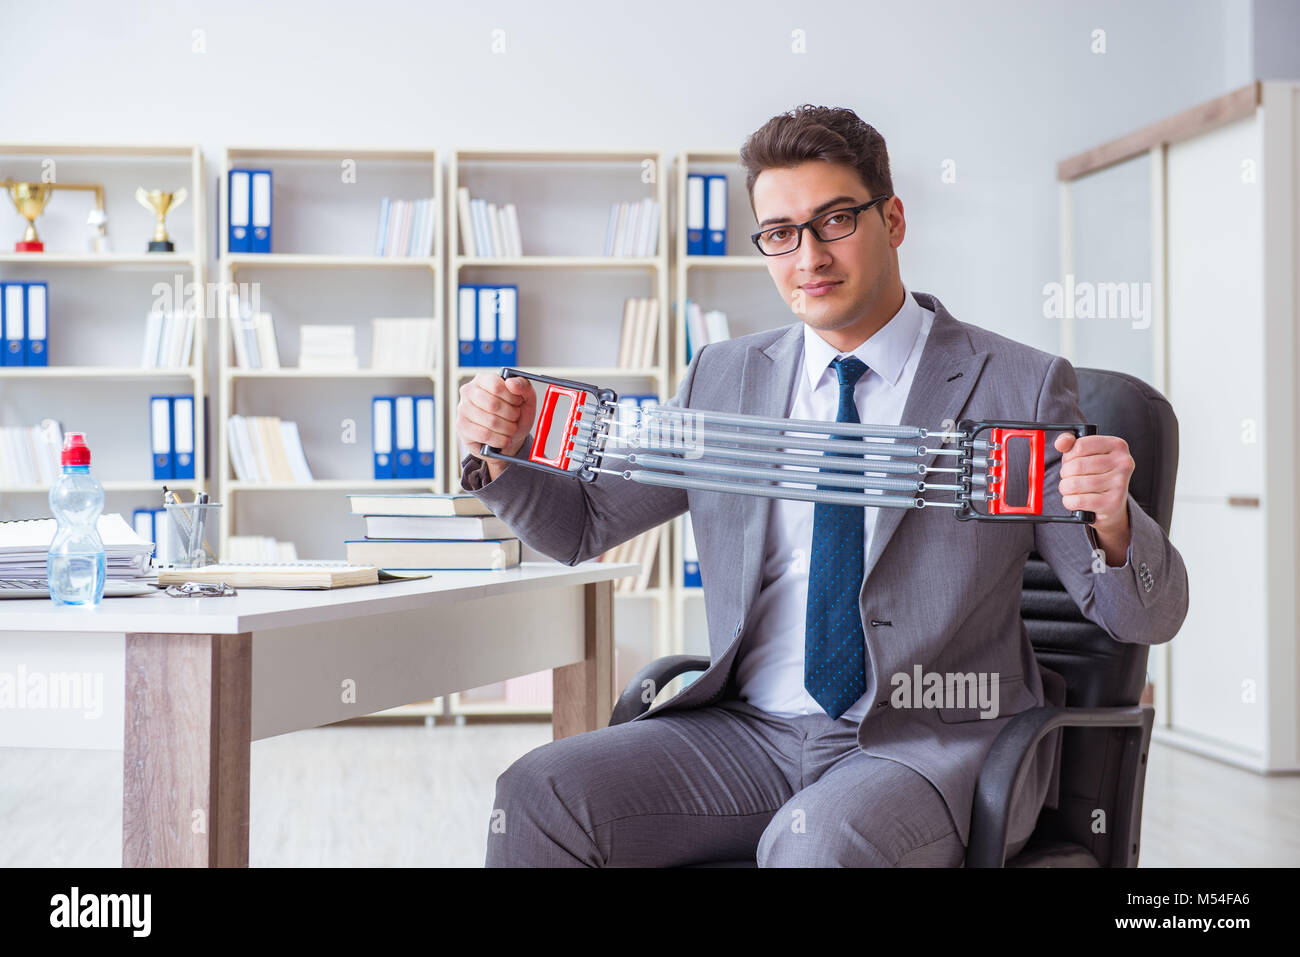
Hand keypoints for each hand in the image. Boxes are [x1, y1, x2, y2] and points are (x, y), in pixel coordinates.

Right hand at [457, 372, 536, 479]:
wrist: (510, 438)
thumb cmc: (515, 414)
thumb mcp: (526, 398)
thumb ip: (523, 386)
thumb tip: (511, 382)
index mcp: (483, 379)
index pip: (496, 386)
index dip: (512, 397)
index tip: (518, 402)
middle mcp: (468, 391)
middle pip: (493, 404)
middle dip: (511, 415)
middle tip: (515, 418)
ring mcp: (463, 409)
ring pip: (490, 421)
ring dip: (508, 429)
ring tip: (511, 429)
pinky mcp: (462, 427)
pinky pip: (485, 435)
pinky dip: (500, 439)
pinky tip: (504, 439)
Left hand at [1054, 431, 1132, 560]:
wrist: (1113, 511)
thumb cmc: (1097, 480)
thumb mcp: (1087, 458)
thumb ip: (1071, 445)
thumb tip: (1061, 441)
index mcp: (1118, 446)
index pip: (1080, 444)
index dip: (1068, 455)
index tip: (1070, 461)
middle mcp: (1124, 463)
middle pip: (1075, 466)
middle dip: (1066, 475)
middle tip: (1071, 481)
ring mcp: (1120, 485)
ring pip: (1073, 484)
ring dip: (1066, 491)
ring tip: (1075, 492)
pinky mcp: (1111, 504)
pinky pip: (1076, 501)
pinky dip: (1070, 503)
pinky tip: (1077, 503)